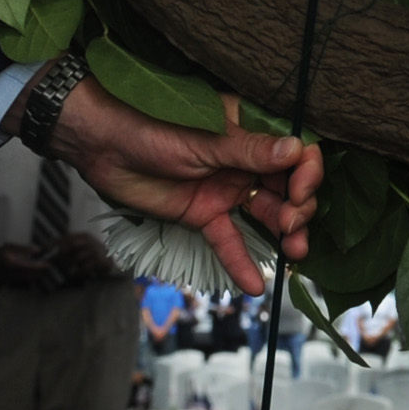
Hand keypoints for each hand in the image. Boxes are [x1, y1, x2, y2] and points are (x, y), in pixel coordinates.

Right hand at [0, 243, 51, 285]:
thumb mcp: (10, 246)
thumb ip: (24, 249)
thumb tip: (38, 250)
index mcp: (10, 264)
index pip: (28, 267)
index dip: (39, 266)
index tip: (48, 264)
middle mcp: (11, 273)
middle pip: (29, 275)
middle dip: (40, 272)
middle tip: (50, 266)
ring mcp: (10, 278)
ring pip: (28, 278)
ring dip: (37, 274)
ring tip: (46, 268)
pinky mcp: (11, 281)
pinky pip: (24, 280)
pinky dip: (32, 276)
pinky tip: (37, 272)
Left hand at [49, 80, 325, 294]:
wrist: (102, 143)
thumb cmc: (154, 124)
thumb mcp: (205, 138)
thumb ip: (250, 149)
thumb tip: (297, 150)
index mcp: (250, 131)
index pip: (295, 152)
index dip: (306, 173)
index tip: (300, 192)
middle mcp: (244, 161)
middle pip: (287, 188)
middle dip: (299, 208)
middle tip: (291, 224)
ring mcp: (225, 189)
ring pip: (265, 215)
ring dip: (284, 235)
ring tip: (294, 253)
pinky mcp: (203, 215)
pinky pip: (228, 240)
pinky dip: (241, 262)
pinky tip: (256, 285)